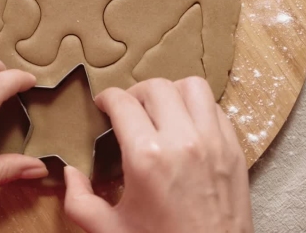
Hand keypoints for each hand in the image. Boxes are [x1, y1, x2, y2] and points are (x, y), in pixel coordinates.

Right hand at [64, 77, 252, 232]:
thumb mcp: (109, 230)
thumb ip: (79, 200)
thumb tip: (71, 172)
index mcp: (147, 157)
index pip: (122, 102)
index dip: (107, 98)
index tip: (103, 105)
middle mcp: (182, 140)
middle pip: (156, 87)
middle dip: (136, 93)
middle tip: (128, 110)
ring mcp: (213, 141)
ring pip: (192, 87)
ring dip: (172, 92)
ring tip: (160, 110)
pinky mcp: (233, 149)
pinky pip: (216, 108)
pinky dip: (199, 108)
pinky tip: (187, 126)